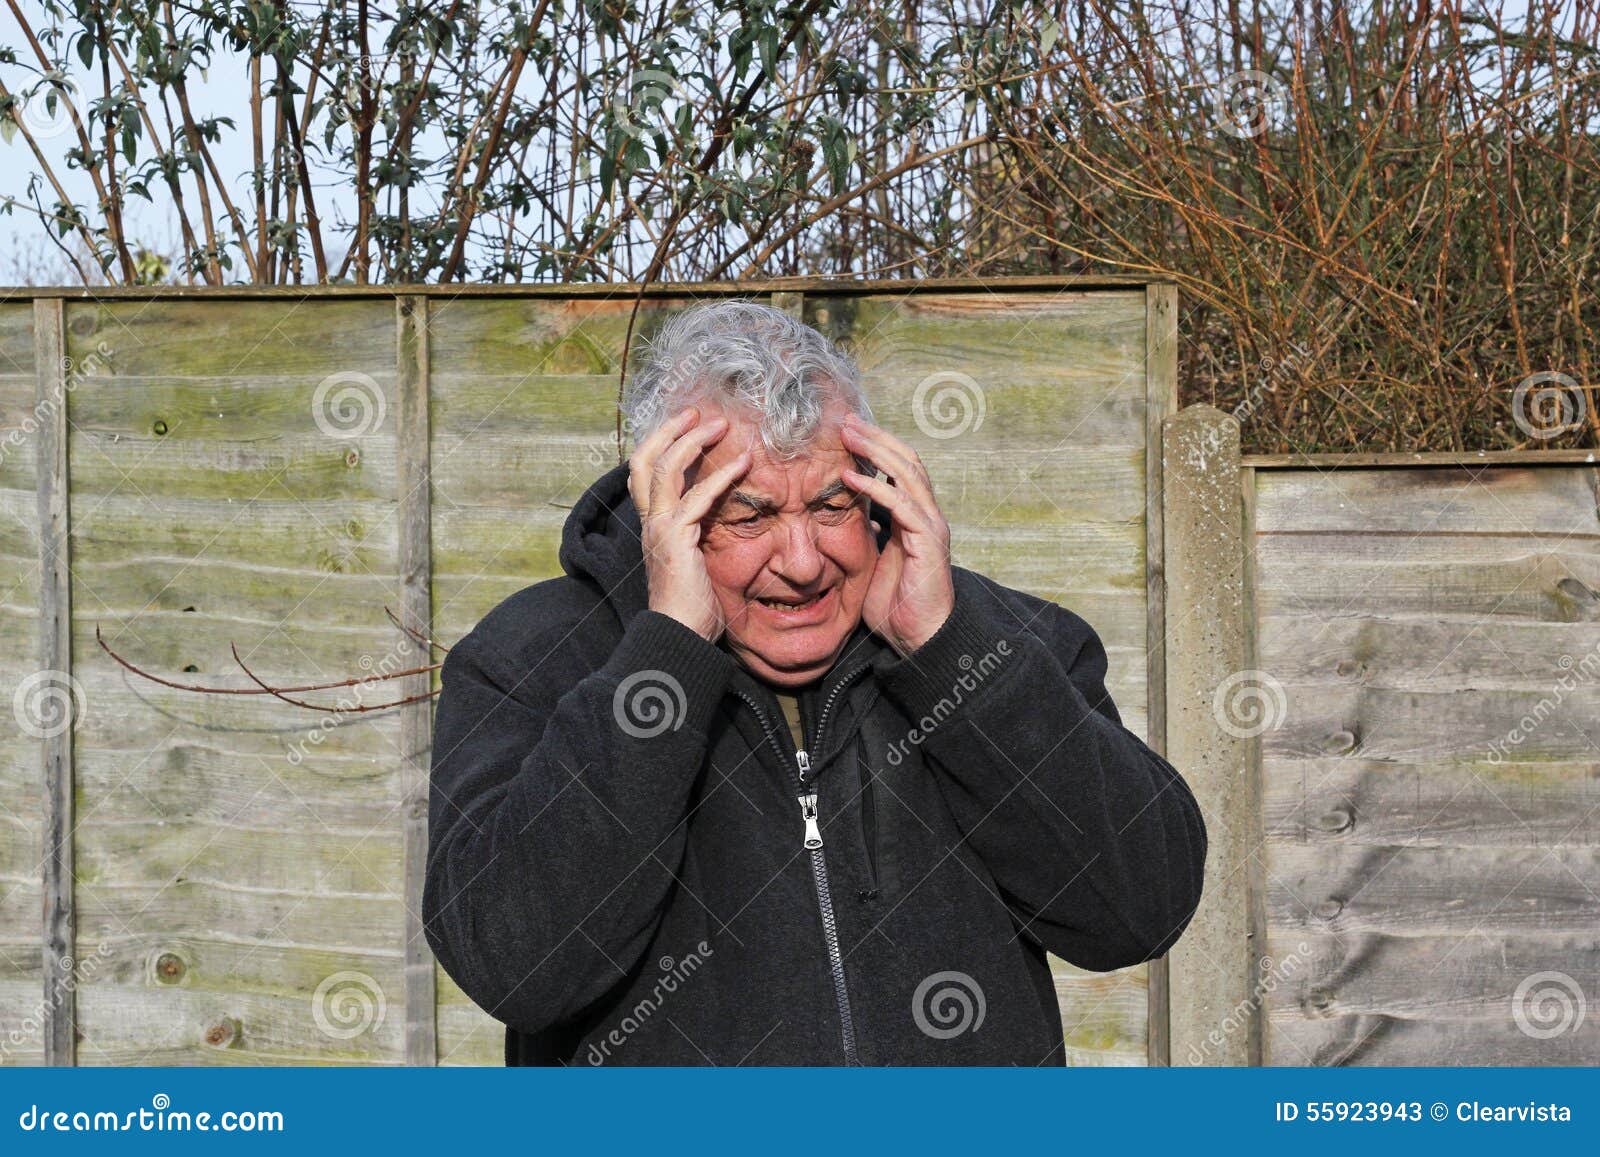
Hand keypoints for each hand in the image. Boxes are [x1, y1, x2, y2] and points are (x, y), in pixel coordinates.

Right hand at [629, 406, 751, 642]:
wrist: (679, 636)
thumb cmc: (692, 609)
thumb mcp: (696, 563)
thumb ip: (702, 537)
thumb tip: (727, 523)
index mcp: (651, 526)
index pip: (643, 474)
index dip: (660, 444)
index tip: (685, 425)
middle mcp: (649, 522)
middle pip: (644, 460)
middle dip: (668, 430)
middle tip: (695, 411)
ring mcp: (659, 528)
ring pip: (664, 468)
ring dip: (693, 441)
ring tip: (721, 423)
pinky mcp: (676, 538)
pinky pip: (698, 497)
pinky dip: (721, 476)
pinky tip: (744, 463)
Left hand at [838, 415, 954, 656]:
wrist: (919, 638)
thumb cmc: (897, 605)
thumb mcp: (874, 562)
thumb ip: (868, 536)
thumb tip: (853, 518)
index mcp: (915, 517)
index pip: (900, 469)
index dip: (877, 447)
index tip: (848, 432)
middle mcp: (927, 515)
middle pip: (906, 461)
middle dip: (876, 438)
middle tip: (846, 420)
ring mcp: (930, 526)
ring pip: (908, 473)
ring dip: (877, 451)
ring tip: (848, 435)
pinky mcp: (928, 541)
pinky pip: (901, 505)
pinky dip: (876, 487)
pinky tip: (851, 476)